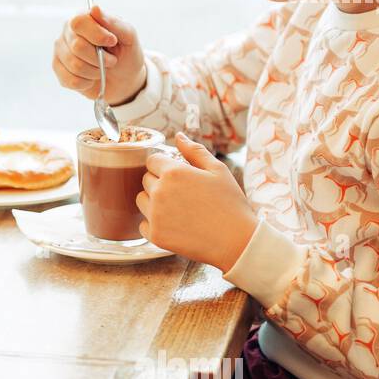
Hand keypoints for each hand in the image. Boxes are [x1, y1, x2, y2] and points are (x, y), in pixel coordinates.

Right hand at [52, 3, 146, 103]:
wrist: (123, 78)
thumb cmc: (125, 53)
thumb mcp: (128, 36)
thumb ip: (113, 22)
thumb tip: (95, 8)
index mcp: (83, 19)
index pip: (78, 22)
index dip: (96, 35)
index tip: (112, 42)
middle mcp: (68, 33)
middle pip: (77, 47)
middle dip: (100, 58)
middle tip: (111, 60)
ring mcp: (60, 51)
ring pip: (75, 66)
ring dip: (95, 72)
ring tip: (102, 69)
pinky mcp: (59, 70)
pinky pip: (71, 80)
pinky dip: (87, 82)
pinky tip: (91, 78)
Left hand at [136, 133, 258, 272]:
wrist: (237, 241)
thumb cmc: (230, 203)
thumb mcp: (218, 170)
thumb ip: (194, 150)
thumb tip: (178, 136)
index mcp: (173, 172)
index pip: (152, 160)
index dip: (164, 165)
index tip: (178, 175)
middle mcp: (159, 192)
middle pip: (146, 179)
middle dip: (160, 182)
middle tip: (184, 194)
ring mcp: (155, 215)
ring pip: (142, 200)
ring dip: (154, 201)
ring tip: (179, 209)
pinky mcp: (155, 235)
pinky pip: (143, 223)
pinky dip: (155, 223)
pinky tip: (175, 225)